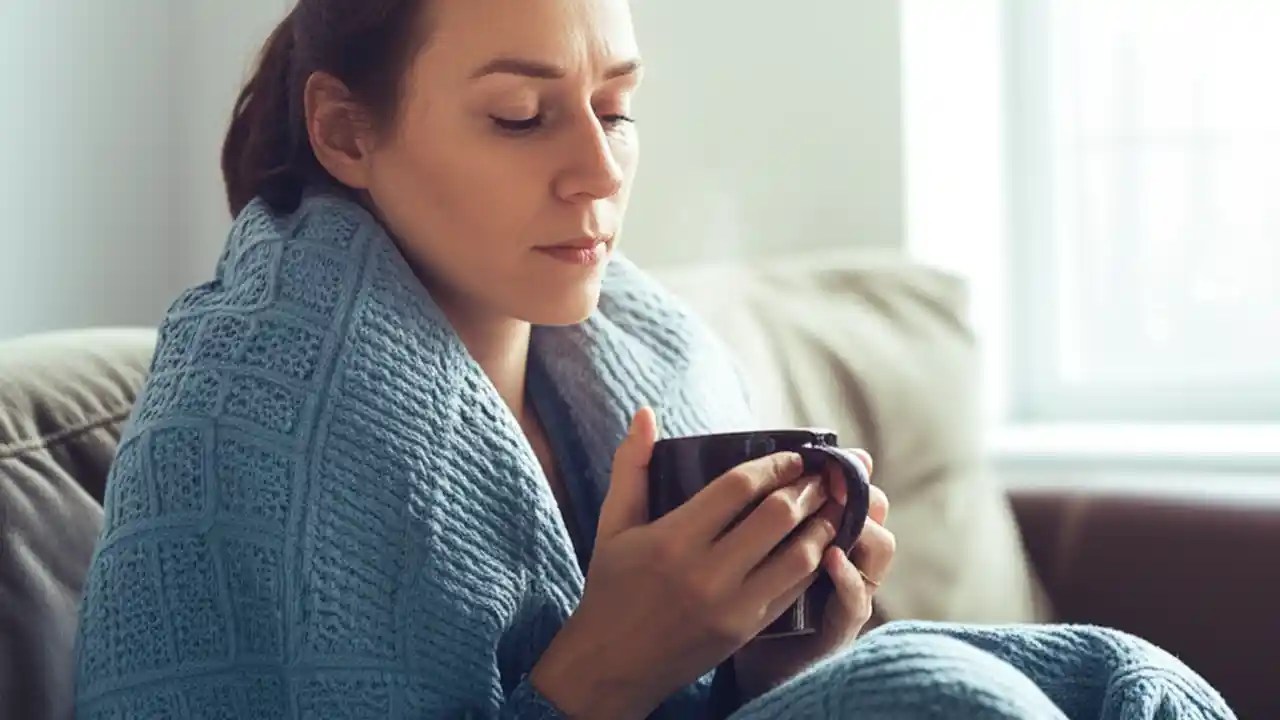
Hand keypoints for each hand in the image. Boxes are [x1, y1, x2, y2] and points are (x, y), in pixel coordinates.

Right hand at [529, 408, 839, 719]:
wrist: (610, 665)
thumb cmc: (610, 588)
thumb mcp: (613, 525)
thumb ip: (631, 467)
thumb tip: (645, 413)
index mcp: (672, 540)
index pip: (737, 488)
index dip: (773, 465)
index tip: (794, 455)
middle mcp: (706, 573)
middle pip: (776, 517)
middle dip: (808, 488)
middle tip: (825, 472)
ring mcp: (731, 605)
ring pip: (797, 554)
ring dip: (822, 524)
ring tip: (833, 503)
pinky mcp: (747, 629)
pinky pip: (793, 589)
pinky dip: (813, 561)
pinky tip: (821, 543)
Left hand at [731, 453, 894, 700]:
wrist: (751, 661)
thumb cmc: (743, 599)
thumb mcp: (747, 546)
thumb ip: (754, 508)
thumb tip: (751, 462)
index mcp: (823, 529)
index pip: (850, 488)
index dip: (846, 467)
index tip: (828, 451)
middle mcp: (846, 555)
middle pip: (874, 508)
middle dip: (857, 487)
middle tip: (840, 472)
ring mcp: (849, 590)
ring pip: (878, 547)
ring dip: (860, 523)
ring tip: (836, 508)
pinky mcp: (841, 626)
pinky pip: (857, 598)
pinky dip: (848, 576)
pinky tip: (831, 557)